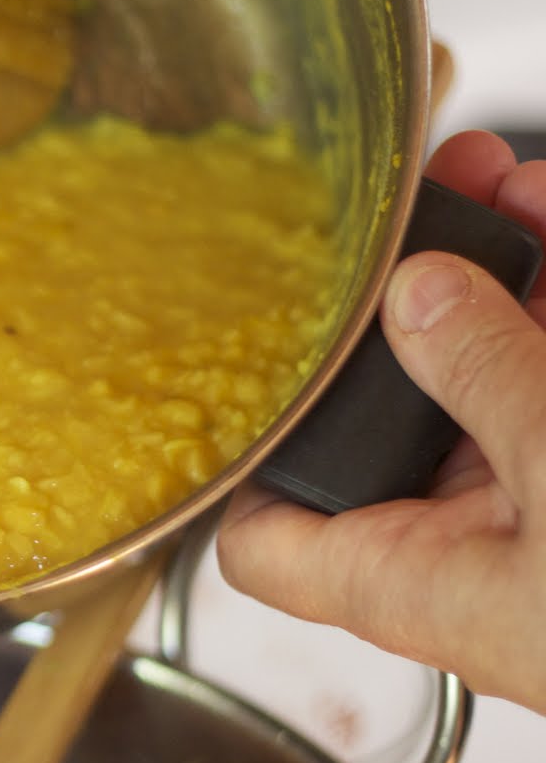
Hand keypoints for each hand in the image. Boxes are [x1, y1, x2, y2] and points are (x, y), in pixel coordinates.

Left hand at [219, 130, 545, 712]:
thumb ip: (485, 378)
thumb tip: (419, 299)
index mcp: (415, 582)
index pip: (269, 543)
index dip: (247, 459)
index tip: (252, 360)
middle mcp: (470, 547)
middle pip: (392, 415)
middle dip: (406, 307)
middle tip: (420, 211)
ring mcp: (542, 506)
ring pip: (493, 373)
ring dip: (498, 272)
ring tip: (497, 180)